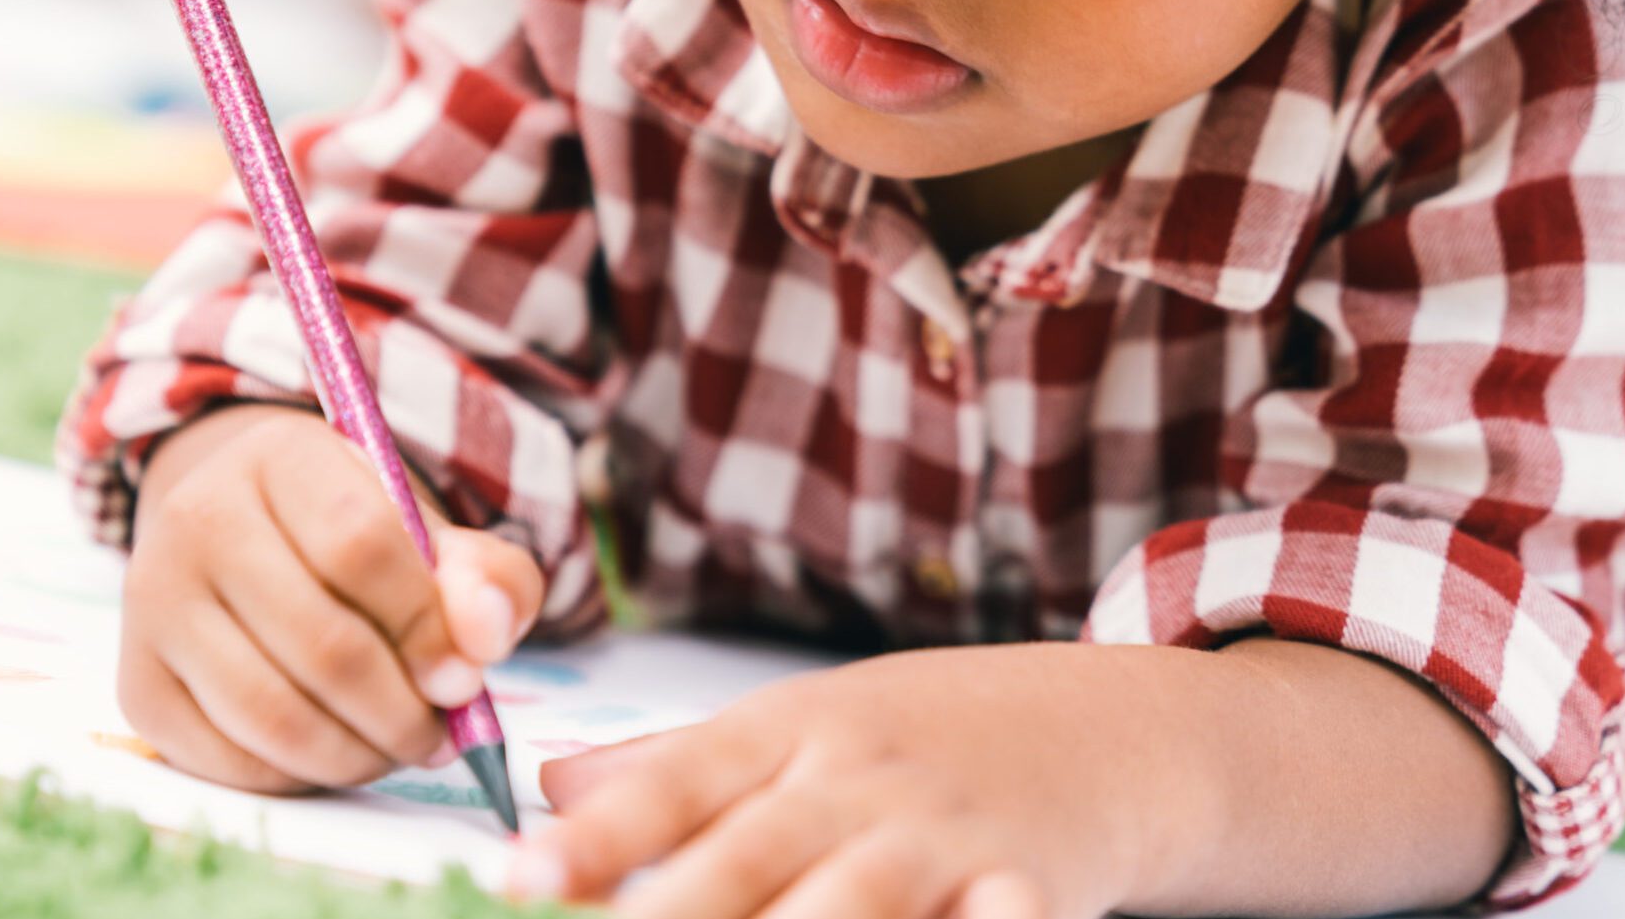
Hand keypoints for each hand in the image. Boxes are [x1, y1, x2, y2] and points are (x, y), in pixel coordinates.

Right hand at [116, 403, 545, 793]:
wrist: (242, 534)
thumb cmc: (352, 532)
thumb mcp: (427, 528)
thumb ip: (483, 576)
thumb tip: (484, 638)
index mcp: (281, 458)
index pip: (361, 544)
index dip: (425, 626)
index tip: (465, 677)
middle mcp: (198, 519)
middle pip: (320, 643)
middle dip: (401, 710)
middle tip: (442, 733)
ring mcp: (153, 604)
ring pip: (271, 713)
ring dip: (357, 754)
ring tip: (399, 746)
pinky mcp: (138, 685)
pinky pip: (230, 760)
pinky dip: (300, 776)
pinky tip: (338, 752)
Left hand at [504, 642, 1206, 918]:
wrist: (1103, 730)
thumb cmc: (922, 736)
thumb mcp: (802, 723)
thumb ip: (676, 764)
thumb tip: (552, 788)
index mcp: (792, 731)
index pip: (680, 778)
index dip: (602, 832)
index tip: (520, 872)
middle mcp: (860, 780)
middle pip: (753, 855)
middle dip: (674, 913)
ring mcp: (943, 840)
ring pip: (853, 905)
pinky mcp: (1022, 895)